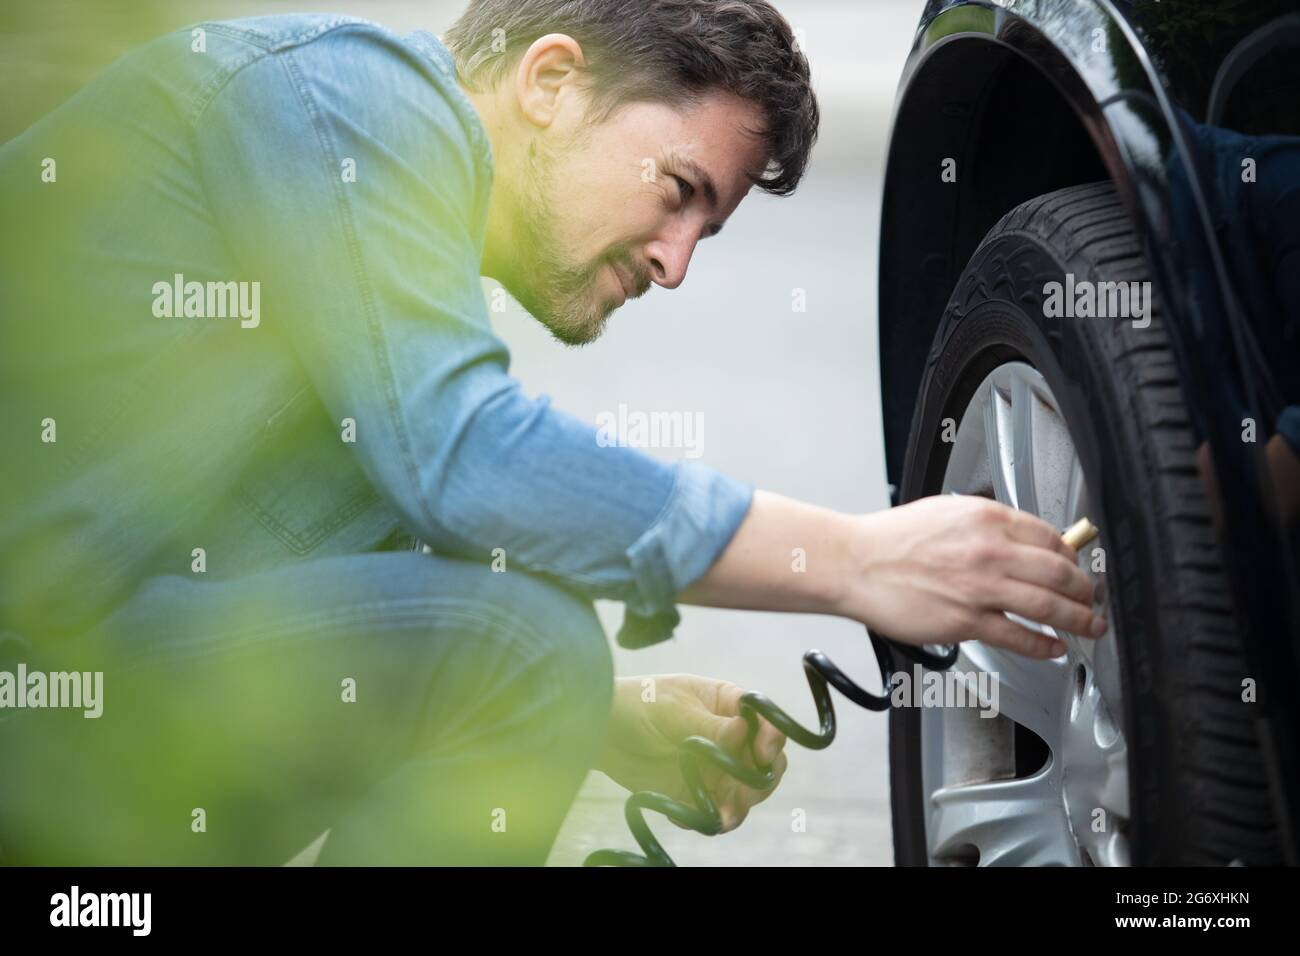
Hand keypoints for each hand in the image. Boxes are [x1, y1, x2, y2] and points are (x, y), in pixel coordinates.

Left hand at [594, 674, 787, 832]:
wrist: (598, 730)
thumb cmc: (637, 704)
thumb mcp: (672, 708)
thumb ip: (709, 725)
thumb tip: (744, 730)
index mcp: (728, 707)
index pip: (765, 724)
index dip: (772, 739)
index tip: (764, 752)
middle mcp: (729, 740)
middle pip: (765, 764)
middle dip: (762, 779)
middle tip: (744, 790)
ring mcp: (714, 769)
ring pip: (745, 793)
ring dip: (742, 804)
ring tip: (726, 813)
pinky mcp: (695, 794)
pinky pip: (715, 812)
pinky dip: (714, 818)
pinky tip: (702, 817)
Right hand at [844, 495, 1104, 658]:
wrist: (856, 564)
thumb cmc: (891, 540)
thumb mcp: (946, 511)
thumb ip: (986, 524)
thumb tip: (1019, 538)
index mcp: (987, 518)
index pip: (1049, 536)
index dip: (1072, 555)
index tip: (1076, 566)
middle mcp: (989, 551)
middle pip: (1060, 572)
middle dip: (1086, 589)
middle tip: (1093, 597)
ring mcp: (980, 588)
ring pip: (1048, 605)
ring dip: (1078, 618)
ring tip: (1089, 625)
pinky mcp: (967, 620)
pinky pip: (1019, 636)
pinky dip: (1043, 645)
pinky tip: (1053, 647)